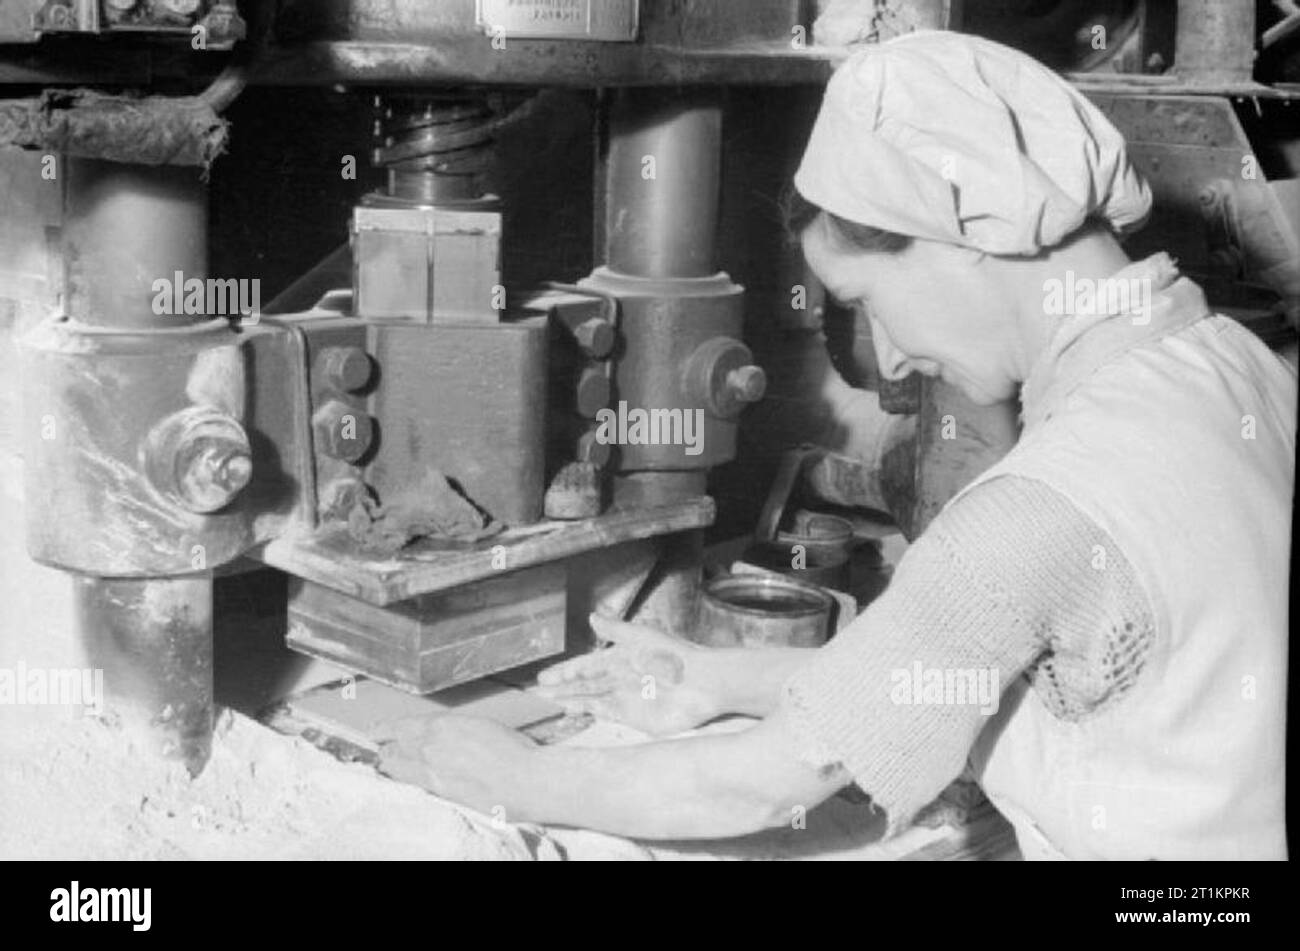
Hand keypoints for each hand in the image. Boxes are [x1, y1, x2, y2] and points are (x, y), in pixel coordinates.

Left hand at [375, 714, 536, 819]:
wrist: (525, 780)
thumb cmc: (512, 750)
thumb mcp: (479, 726)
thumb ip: (453, 730)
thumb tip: (443, 737)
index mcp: (440, 726)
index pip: (400, 727)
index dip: (384, 730)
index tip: (375, 731)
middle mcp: (429, 748)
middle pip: (393, 749)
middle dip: (385, 749)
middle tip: (379, 750)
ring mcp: (432, 774)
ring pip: (397, 769)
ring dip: (390, 766)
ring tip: (384, 765)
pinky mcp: (440, 794)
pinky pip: (413, 785)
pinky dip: (405, 781)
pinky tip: (405, 781)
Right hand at [535, 613, 720, 736]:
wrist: (703, 683)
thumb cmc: (675, 656)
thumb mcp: (642, 637)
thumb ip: (615, 630)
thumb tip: (591, 617)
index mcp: (622, 657)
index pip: (587, 666)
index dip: (566, 671)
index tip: (544, 676)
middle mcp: (621, 678)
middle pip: (585, 684)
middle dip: (562, 688)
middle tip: (537, 693)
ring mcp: (626, 698)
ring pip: (591, 699)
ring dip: (570, 700)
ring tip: (548, 703)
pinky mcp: (635, 717)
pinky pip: (606, 714)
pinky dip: (588, 712)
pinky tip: (572, 712)